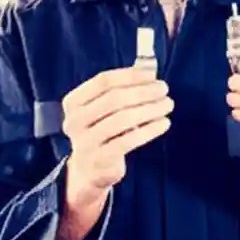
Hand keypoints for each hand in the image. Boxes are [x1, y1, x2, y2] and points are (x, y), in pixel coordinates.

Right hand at [57, 67, 171, 239]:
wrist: (88, 170)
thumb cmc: (101, 131)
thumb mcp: (102, 110)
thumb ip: (120, 89)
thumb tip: (148, 69)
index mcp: (73, 102)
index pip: (103, 81)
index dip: (130, 75)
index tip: (152, 75)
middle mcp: (74, 121)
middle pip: (114, 99)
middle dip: (143, 91)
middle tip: (164, 90)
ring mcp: (85, 142)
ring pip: (123, 119)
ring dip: (150, 109)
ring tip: (167, 105)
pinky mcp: (101, 159)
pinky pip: (130, 140)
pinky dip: (150, 129)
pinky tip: (163, 123)